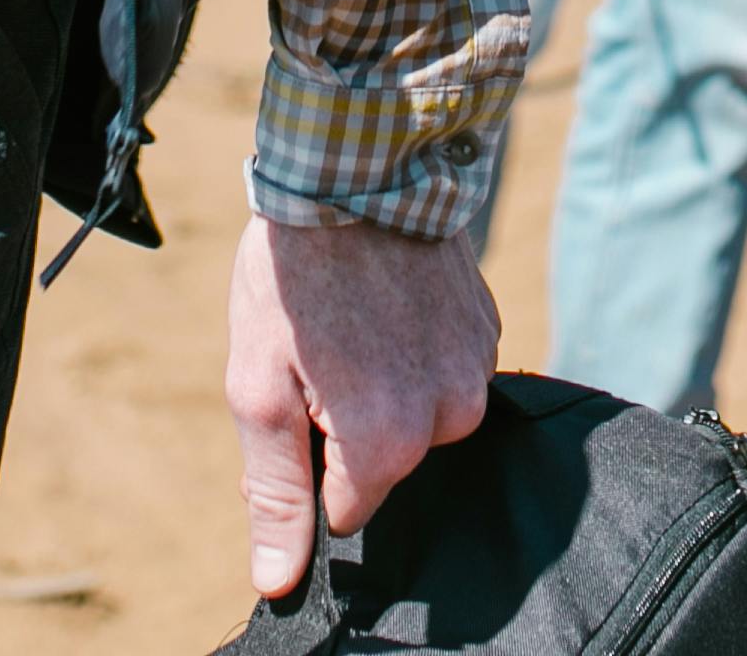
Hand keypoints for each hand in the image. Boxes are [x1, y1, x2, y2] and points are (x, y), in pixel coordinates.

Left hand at [229, 216, 499, 599]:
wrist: (353, 168)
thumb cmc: (292, 280)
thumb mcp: (257, 388)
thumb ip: (274, 490)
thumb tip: (279, 579)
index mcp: (388, 441)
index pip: (349, 511)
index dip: (313, 466)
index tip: (300, 405)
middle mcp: (449, 415)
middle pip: (390, 464)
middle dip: (352, 427)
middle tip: (323, 356)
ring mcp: (478, 368)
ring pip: (424, 419)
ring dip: (389, 387)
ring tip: (356, 323)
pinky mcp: (489, 327)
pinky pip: (449, 373)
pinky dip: (418, 352)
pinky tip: (388, 305)